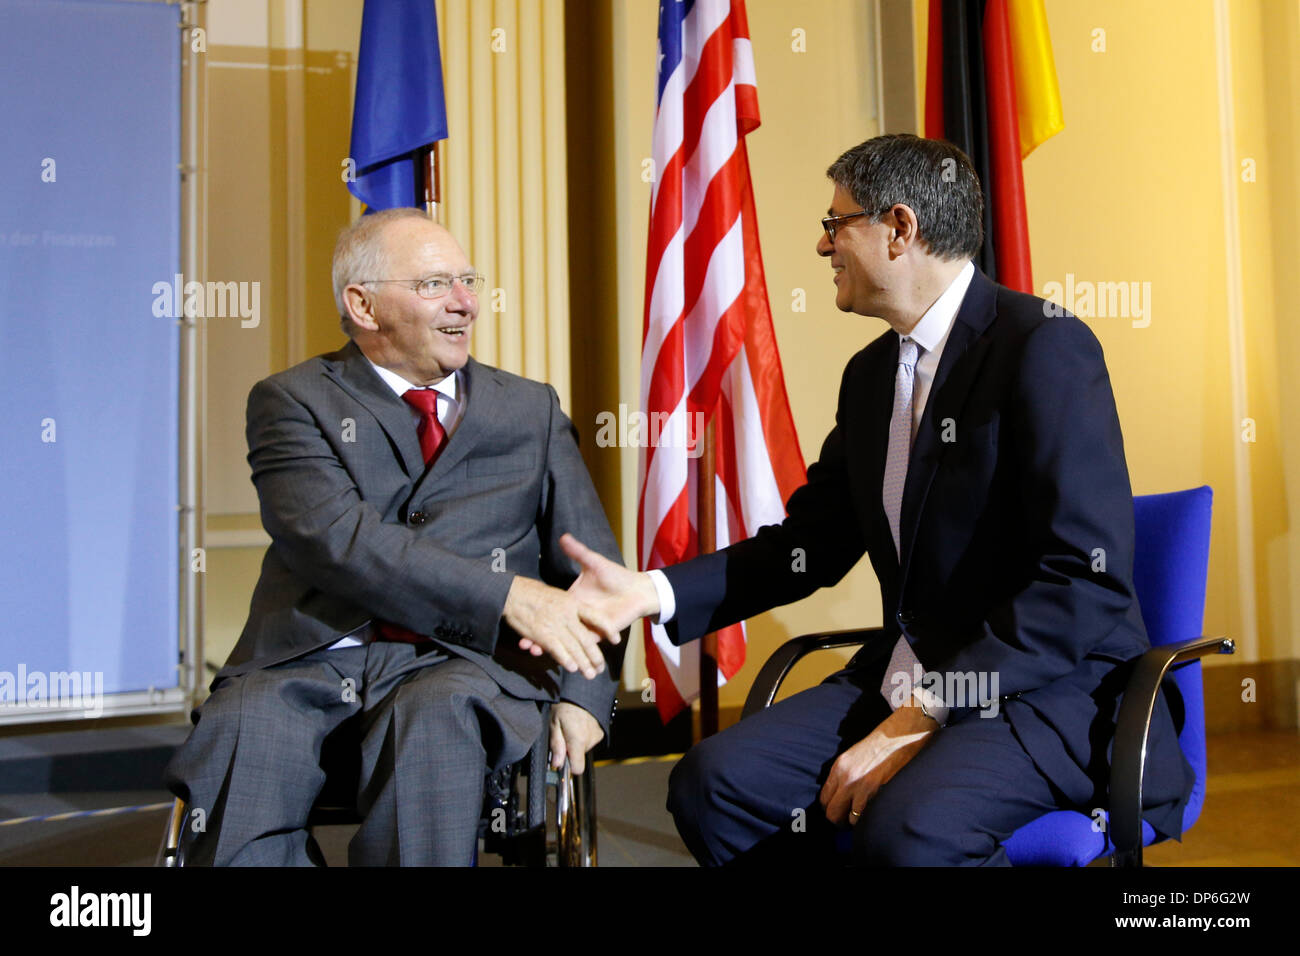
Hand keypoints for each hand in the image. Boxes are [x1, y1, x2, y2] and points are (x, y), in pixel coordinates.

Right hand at [501, 576, 616, 679]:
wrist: (512, 592)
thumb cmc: (532, 593)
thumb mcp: (557, 594)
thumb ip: (568, 608)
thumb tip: (577, 620)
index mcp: (573, 603)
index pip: (597, 618)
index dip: (608, 629)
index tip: (616, 640)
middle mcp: (567, 615)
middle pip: (587, 638)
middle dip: (594, 656)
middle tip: (599, 668)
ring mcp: (556, 625)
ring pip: (575, 648)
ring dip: (583, 663)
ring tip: (590, 674)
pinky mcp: (543, 634)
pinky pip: (558, 650)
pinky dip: (566, 660)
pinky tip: (572, 668)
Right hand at [516, 534, 659, 656]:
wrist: (636, 590)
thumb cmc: (615, 576)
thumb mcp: (593, 562)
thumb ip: (578, 552)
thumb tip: (564, 536)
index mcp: (572, 600)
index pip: (550, 608)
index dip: (536, 612)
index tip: (519, 612)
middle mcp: (576, 615)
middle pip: (552, 627)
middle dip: (535, 634)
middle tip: (520, 639)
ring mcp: (585, 626)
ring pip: (562, 640)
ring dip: (546, 645)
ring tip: (530, 648)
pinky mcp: (596, 635)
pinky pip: (579, 646)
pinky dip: (567, 652)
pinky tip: (552, 655)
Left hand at [549, 701, 603, 773]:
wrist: (581, 690)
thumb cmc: (565, 704)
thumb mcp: (554, 724)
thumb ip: (556, 745)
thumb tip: (557, 764)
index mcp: (578, 740)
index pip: (578, 768)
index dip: (569, 766)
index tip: (561, 758)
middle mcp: (590, 740)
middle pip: (579, 757)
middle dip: (570, 750)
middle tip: (563, 734)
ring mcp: (597, 735)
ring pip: (584, 748)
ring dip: (577, 742)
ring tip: (571, 726)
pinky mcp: (601, 731)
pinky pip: (590, 740)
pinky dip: (584, 736)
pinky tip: (579, 724)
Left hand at [819, 704, 937, 826]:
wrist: (899, 736)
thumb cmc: (879, 746)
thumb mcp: (853, 757)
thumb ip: (843, 775)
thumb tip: (839, 796)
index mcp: (838, 768)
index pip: (823, 798)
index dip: (830, 809)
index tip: (838, 812)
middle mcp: (845, 778)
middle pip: (831, 813)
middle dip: (838, 821)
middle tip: (847, 822)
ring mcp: (860, 787)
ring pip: (847, 819)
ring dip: (854, 822)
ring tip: (862, 819)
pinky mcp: (875, 792)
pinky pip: (864, 817)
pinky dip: (867, 820)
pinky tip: (873, 814)